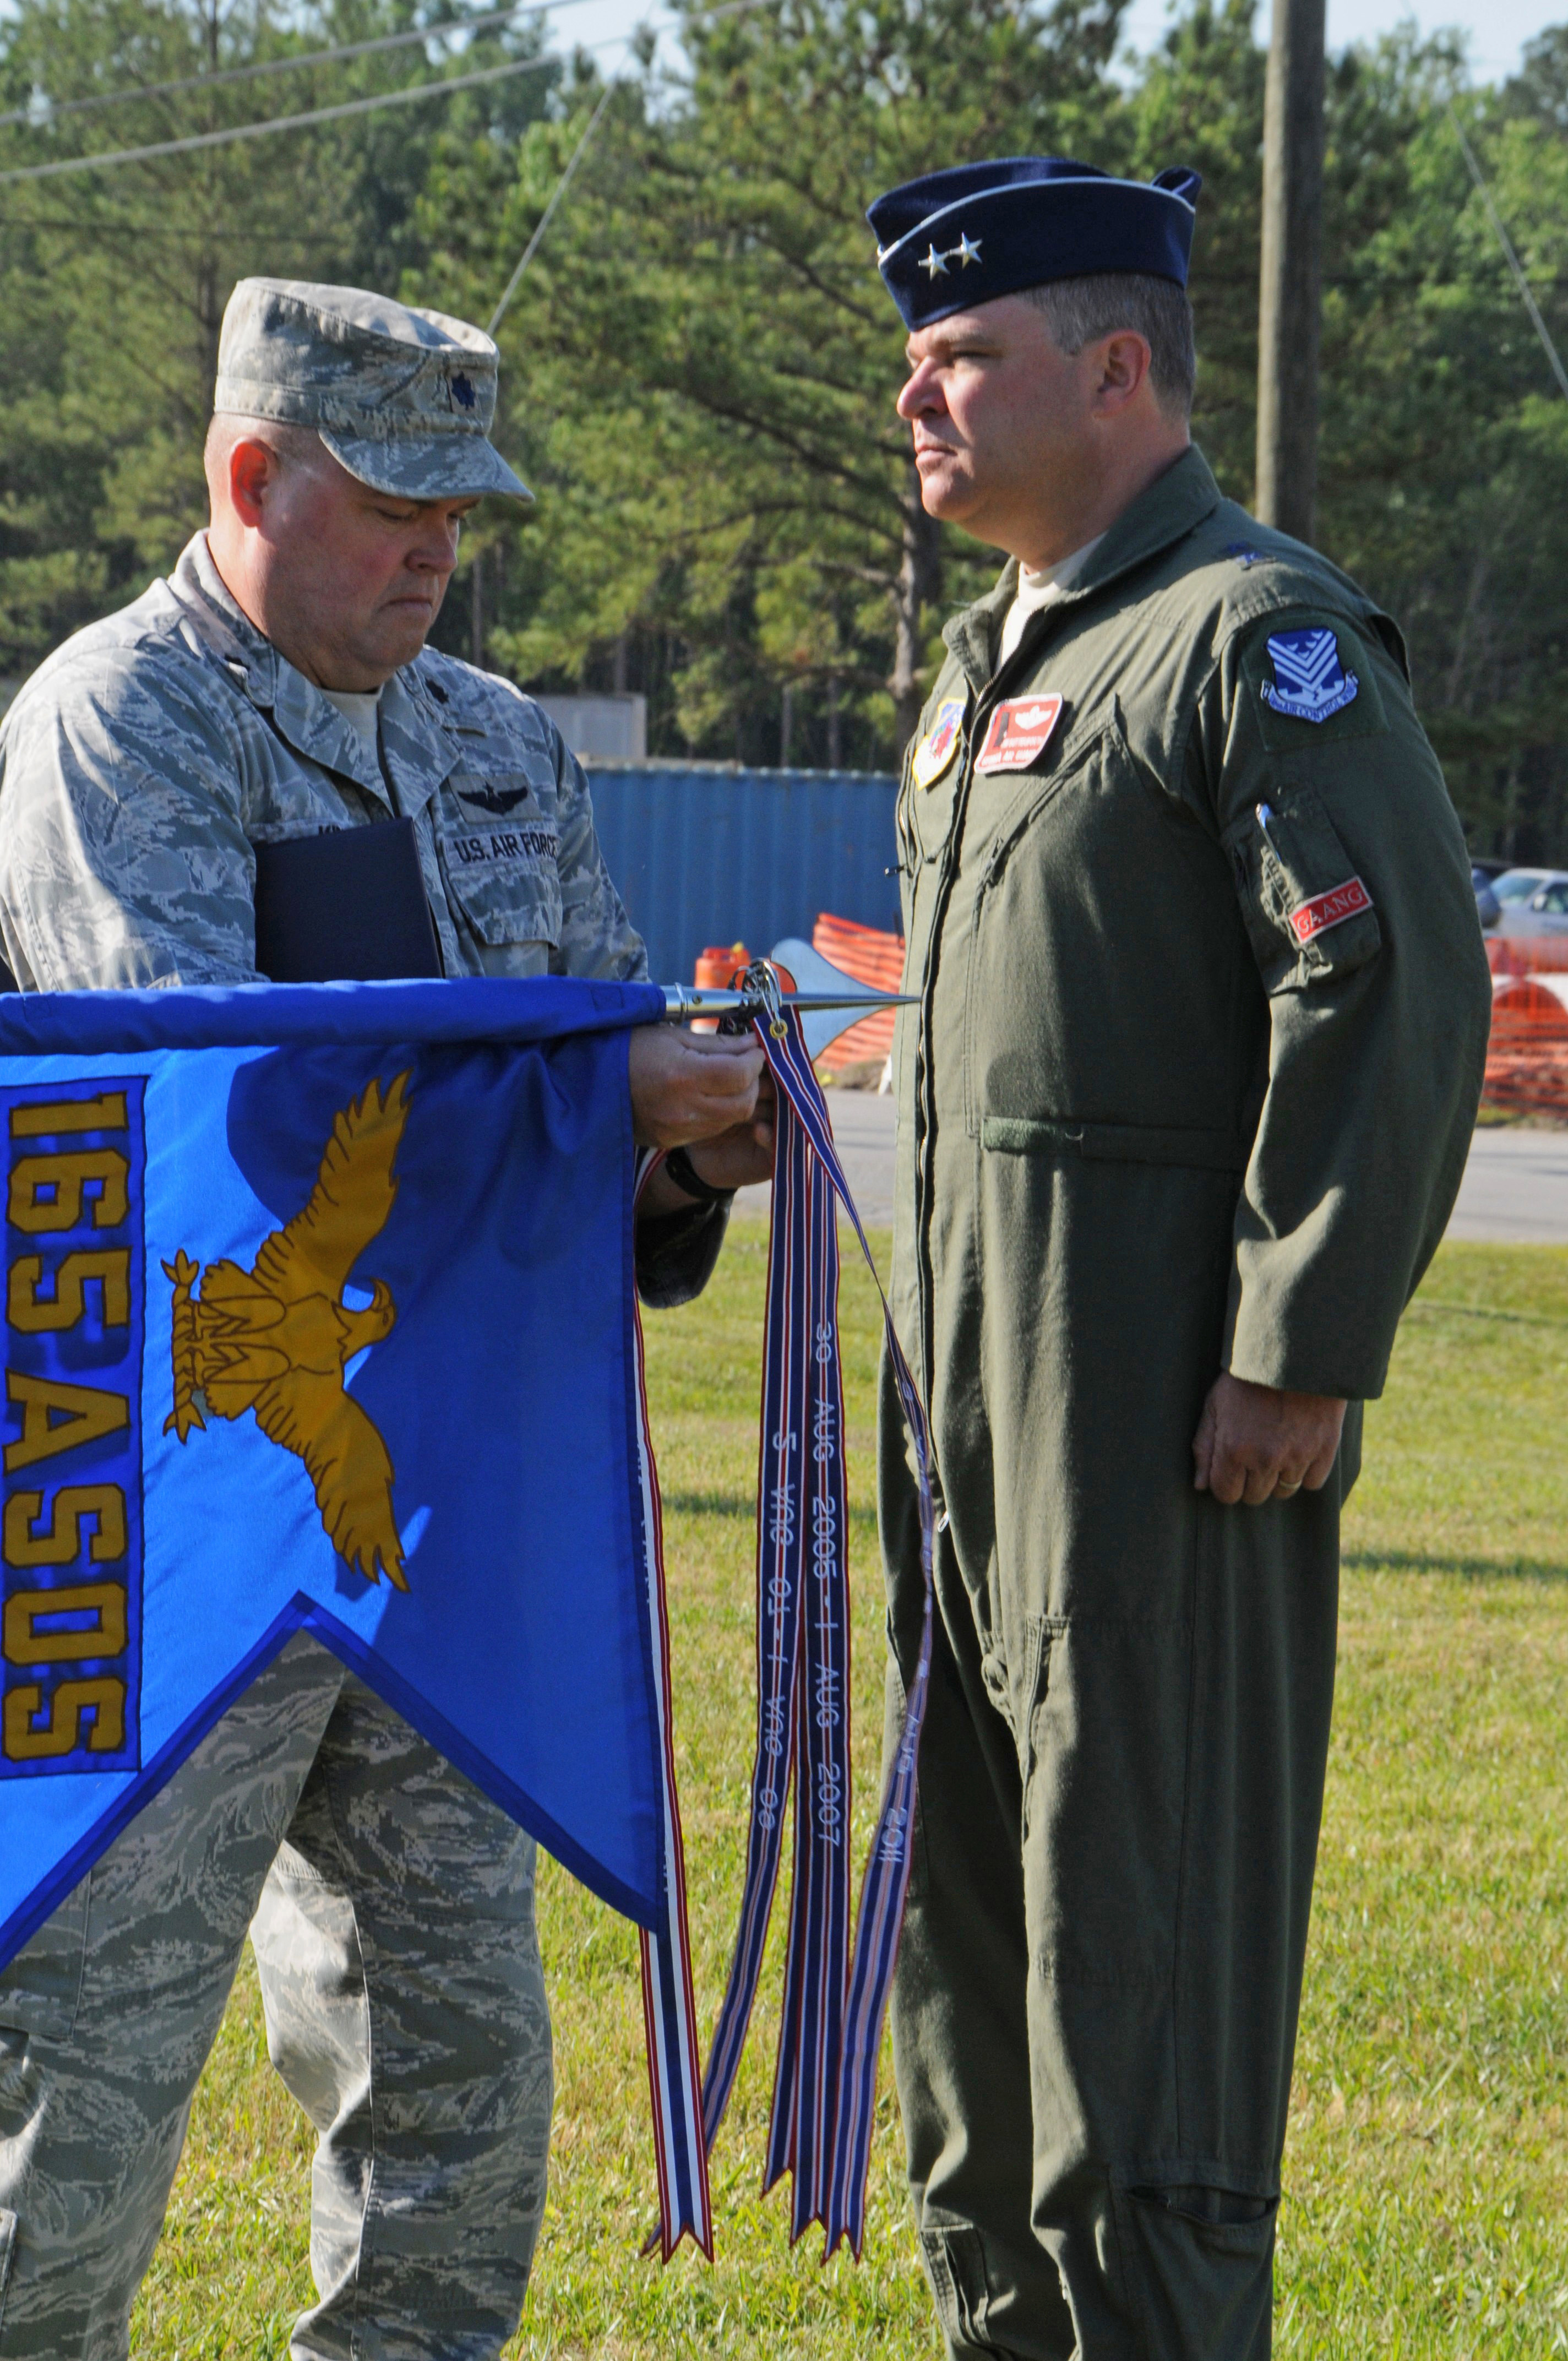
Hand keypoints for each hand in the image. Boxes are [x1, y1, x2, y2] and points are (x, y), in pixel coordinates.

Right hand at [628, 1027, 775, 1210]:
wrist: (587, 1081)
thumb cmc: (629, 1049)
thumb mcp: (673, 1035)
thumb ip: (718, 1044)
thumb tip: (751, 1044)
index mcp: (682, 1076)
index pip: (739, 1075)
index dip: (755, 1062)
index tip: (755, 1051)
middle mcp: (682, 1108)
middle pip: (742, 1104)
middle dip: (752, 1083)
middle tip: (747, 1066)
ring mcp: (676, 1130)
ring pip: (730, 1121)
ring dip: (738, 1100)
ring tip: (729, 1079)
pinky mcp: (671, 1140)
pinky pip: (710, 1130)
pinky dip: (719, 1113)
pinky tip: (709, 1096)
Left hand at [1191, 1372, 1346, 1506]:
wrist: (1295, 1352)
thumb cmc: (1248, 1377)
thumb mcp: (1215, 1404)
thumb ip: (1204, 1446)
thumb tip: (1200, 1485)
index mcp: (1234, 1448)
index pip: (1226, 1494)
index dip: (1225, 1483)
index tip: (1230, 1468)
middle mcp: (1266, 1459)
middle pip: (1255, 1496)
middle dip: (1250, 1480)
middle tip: (1253, 1453)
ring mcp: (1298, 1456)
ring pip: (1284, 1491)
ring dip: (1277, 1477)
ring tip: (1276, 1447)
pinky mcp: (1325, 1450)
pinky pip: (1313, 1482)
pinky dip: (1305, 1471)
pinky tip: (1298, 1449)